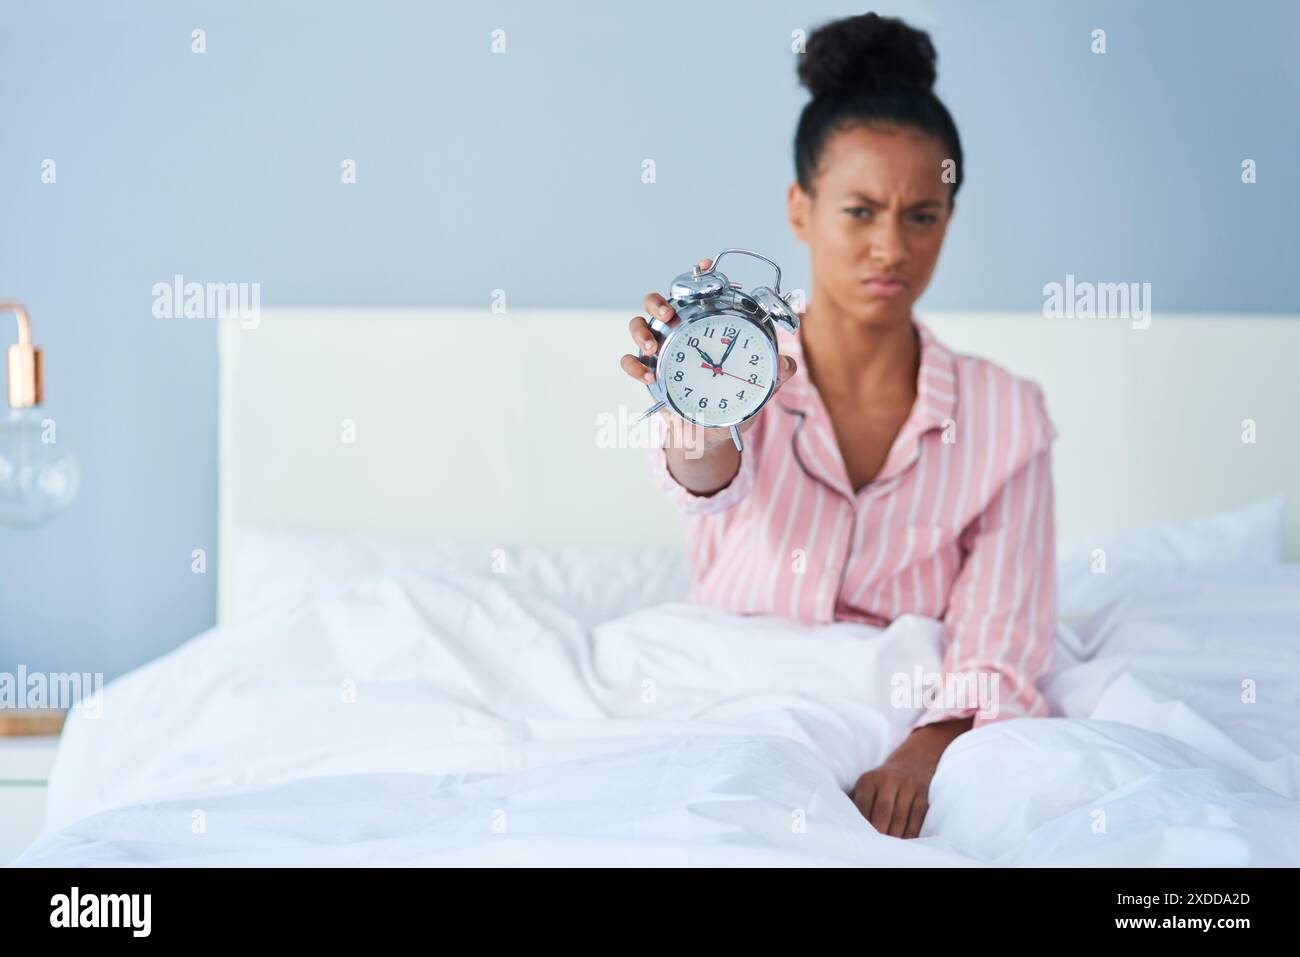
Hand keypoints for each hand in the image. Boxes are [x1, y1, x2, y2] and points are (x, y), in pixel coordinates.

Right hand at [621, 257, 797, 452]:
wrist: (708, 434)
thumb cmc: (729, 403)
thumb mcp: (756, 388)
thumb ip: (773, 374)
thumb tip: (788, 363)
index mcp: (703, 326)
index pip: (698, 293)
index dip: (699, 275)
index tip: (705, 264)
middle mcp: (677, 331)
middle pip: (658, 302)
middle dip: (658, 301)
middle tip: (669, 314)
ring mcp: (658, 350)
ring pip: (637, 325)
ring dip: (640, 331)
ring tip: (651, 347)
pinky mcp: (646, 371)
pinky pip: (630, 362)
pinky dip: (634, 367)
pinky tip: (649, 378)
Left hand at [848, 717, 972, 838]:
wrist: (912, 763)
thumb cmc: (881, 782)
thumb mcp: (865, 785)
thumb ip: (854, 801)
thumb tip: (840, 820)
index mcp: (869, 779)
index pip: (863, 804)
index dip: (863, 823)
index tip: (862, 838)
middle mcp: (888, 779)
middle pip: (883, 811)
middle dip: (880, 831)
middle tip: (877, 847)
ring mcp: (908, 785)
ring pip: (901, 816)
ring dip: (896, 835)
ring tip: (890, 848)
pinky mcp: (923, 793)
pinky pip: (918, 816)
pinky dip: (912, 831)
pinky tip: (906, 841)